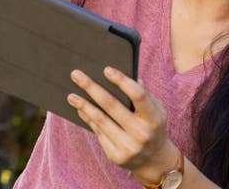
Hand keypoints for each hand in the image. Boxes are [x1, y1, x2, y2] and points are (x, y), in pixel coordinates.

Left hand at [67, 67, 177, 182]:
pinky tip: (81, 109)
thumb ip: (144, 94)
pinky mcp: (115, 156)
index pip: (138, 96)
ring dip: (84, 105)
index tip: (106, 70)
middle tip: (77, 75)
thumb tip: (129, 75)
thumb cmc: (153, 126)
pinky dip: (88, 119)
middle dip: (92, 88)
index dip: (122, 81)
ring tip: (71, 95)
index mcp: (154, 118)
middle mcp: (141, 133)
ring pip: (100, 120)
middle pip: (112, 106)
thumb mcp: (156, 110)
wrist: (153, 159)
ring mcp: (127, 146)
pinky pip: (98, 132)